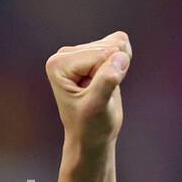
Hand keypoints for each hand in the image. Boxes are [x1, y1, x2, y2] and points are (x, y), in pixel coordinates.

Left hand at [46, 31, 131, 152]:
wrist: (91, 137)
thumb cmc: (90, 126)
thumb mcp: (97, 106)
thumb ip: (107, 81)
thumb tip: (120, 57)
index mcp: (58, 63)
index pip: (102, 54)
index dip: (106, 77)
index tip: (93, 96)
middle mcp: (65, 54)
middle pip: (110, 46)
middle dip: (112, 71)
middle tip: (98, 93)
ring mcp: (80, 52)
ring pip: (118, 44)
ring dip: (117, 69)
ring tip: (101, 88)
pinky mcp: (94, 53)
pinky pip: (122, 45)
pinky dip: (122, 63)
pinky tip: (108, 80)